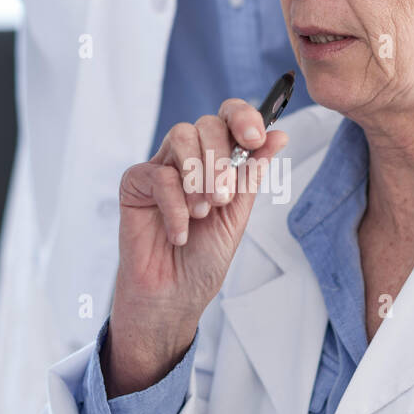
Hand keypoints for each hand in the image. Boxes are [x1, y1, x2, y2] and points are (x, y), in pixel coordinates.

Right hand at [104, 100, 287, 396]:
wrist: (174, 296)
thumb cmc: (204, 259)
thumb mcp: (238, 215)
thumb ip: (252, 175)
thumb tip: (279, 135)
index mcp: (217, 161)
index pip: (229, 118)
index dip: (244, 117)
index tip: (255, 138)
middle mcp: (189, 158)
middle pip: (206, 124)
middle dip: (220, 158)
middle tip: (224, 199)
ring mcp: (161, 168)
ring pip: (180, 136)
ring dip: (199, 176)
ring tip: (203, 213)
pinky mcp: (135, 184)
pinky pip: (158, 174)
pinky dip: (175, 206)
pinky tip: (179, 234)